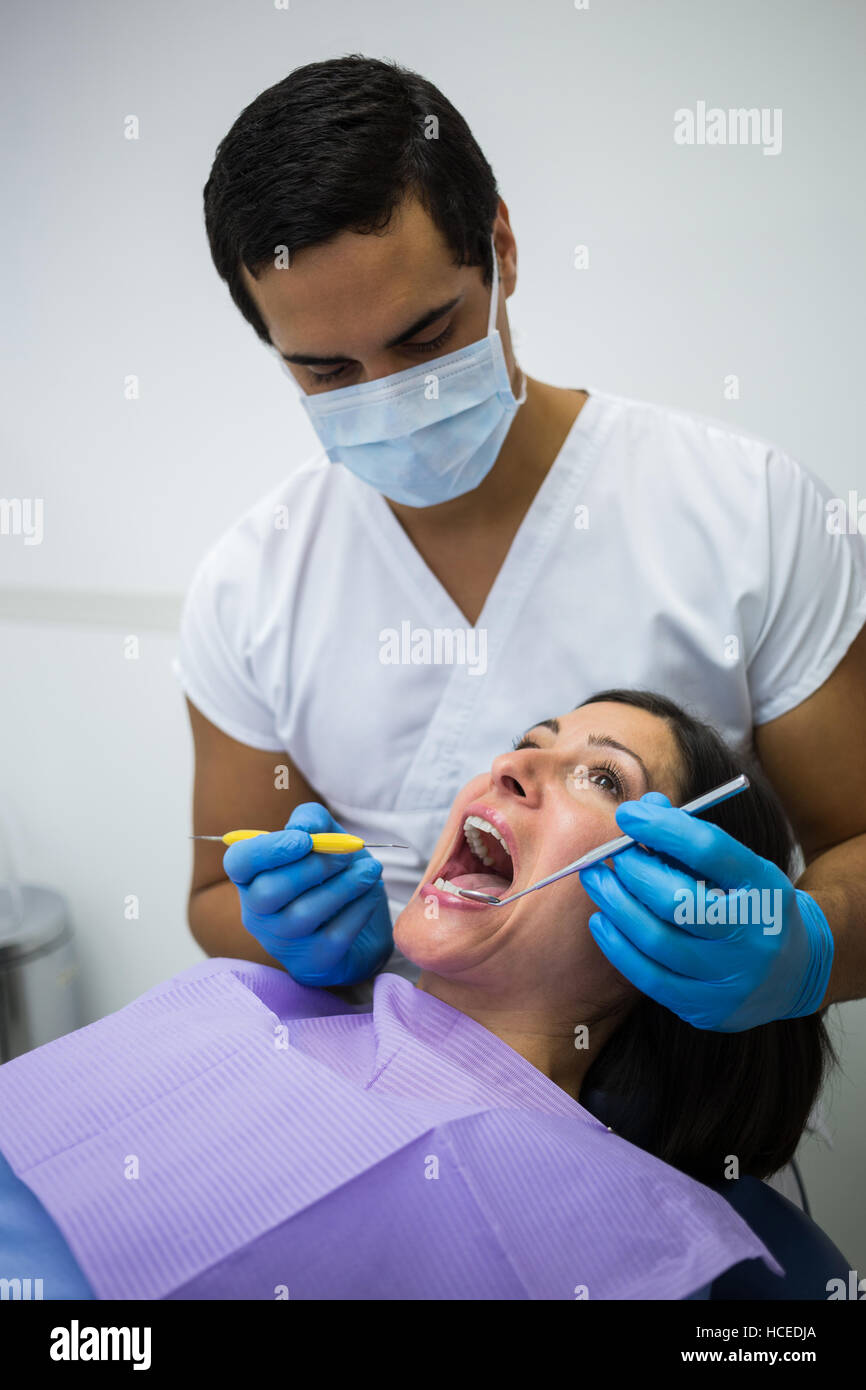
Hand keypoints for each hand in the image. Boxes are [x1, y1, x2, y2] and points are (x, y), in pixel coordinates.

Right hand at [222, 801, 393, 986]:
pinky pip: (333, 936)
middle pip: (268, 892)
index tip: (304, 840)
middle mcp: (258, 914)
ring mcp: (282, 943)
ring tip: (371, 870)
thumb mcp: (324, 840)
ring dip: (343, 887)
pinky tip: (371, 894)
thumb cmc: (332, 876)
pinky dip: (358, 910)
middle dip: (313, 867)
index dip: (267, 850)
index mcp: (252, 878)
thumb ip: (312, 822)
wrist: (362, 926)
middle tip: (347, 854)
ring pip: (302, 914)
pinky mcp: (312, 963)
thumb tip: (303, 827)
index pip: (238, 863)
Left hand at [578, 791, 833, 1030]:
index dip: (663, 829)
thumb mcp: (740, 867)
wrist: (794, 973)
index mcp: (764, 888)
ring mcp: (730, 978)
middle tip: (610, 854)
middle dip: (634, 871)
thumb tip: (643, 809)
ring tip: (596, 879)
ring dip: (616, 905)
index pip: (710, 851)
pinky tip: (602, 921)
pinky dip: (617, 946)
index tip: (629, 815)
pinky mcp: (707, 1008)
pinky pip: (649, 978)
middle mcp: (753, 936)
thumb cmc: (753, 905)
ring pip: (657, 941)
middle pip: (678, 900)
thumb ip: (692, 838)